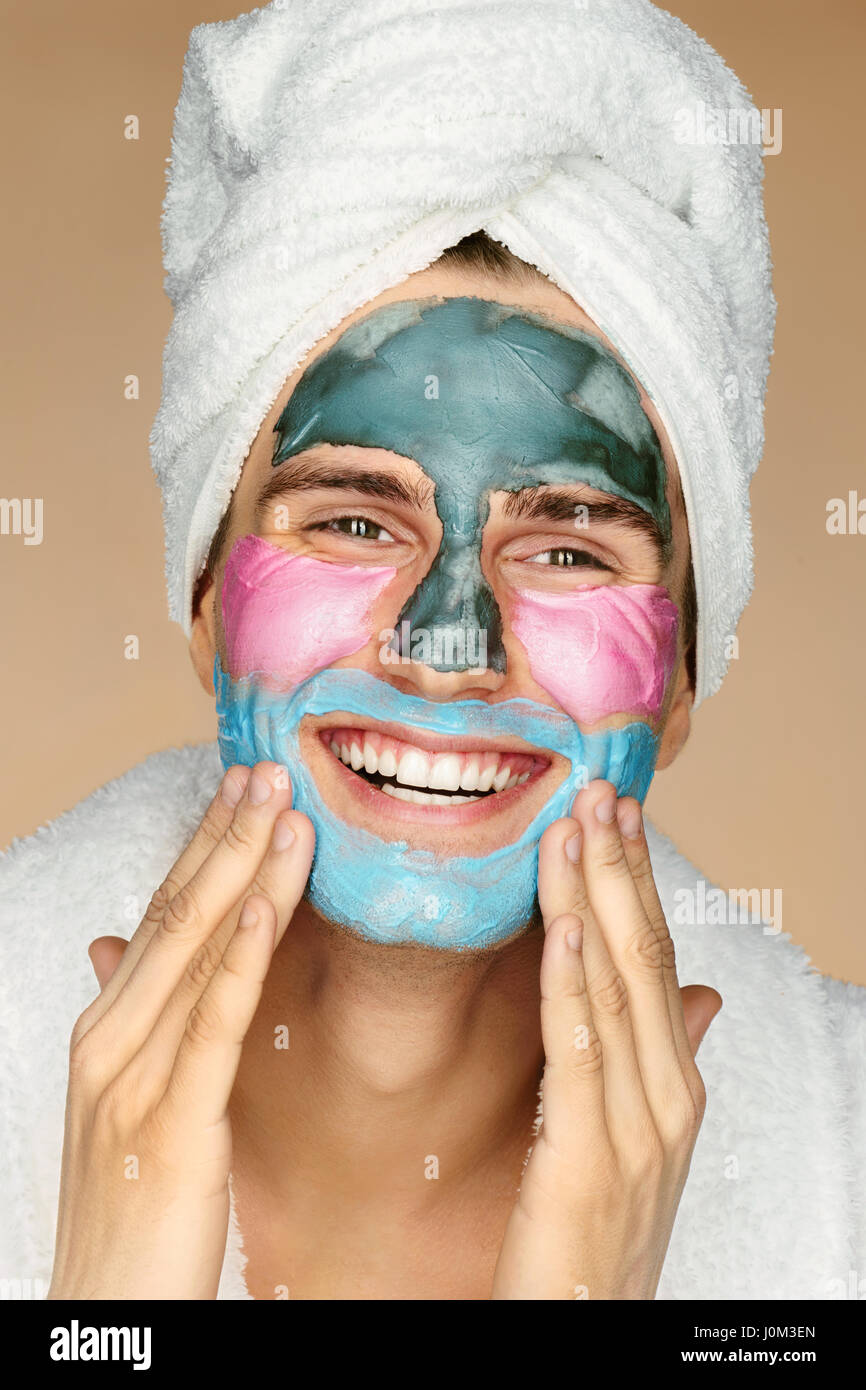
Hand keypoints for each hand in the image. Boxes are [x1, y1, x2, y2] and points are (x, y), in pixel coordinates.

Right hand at [48, 761, 313, 1299]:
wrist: (99, 1313)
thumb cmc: (130, 1206)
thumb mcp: (126, 1100)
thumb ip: (139, 1018)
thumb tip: (117, 945)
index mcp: (106, 1028)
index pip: (161, 914)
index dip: (205, 844)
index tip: (246, 785)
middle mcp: (111, 1039)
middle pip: (175, 916)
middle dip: (226, 836)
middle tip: (270, 768)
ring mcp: (133, 1080)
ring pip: (196, 954)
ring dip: (244, 874)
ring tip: (284, 810)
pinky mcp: (171, 1126)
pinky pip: (211, 1026)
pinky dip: (242, 960)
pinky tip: (270, 906)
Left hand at [491, 779, 721, 1299]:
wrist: (587, 1336)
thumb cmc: (599, 1235)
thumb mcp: (641, 1141)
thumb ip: (662, 1059)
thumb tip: (701, 995)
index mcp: (673, 1084)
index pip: (658, 960)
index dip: (637, 885)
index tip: (617, 816)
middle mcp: (666, 1097)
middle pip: (643, 960)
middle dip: (619, 872)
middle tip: (598, 793)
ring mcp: (634, 1129)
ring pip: (614, 991)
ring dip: (591, 903)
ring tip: (572, 830)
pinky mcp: (585, 1159)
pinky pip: (578, 1052)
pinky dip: (569, 982)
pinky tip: (556, 926)